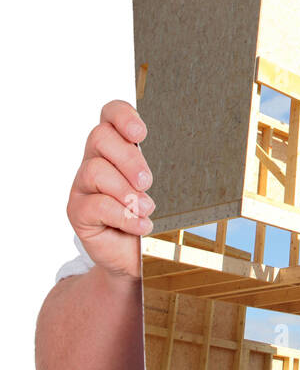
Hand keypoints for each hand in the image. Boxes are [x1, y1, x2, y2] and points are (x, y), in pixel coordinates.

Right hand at [66, 100, 154, 281]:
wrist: (130, 255)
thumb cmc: (143, 212)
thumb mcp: (151, 186)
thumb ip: (148, 170)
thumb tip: (151, 170)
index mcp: (114, 146)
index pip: (110, 114)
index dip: (122, 116)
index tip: (140, 133)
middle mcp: (94, 160)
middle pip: (100, 137)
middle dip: (128, 158)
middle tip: (146, 181)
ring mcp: (82, 185)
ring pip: (96, 170)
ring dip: (126, 191)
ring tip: (146, 208)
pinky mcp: (77, 210)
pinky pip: (98, 205)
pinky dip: (125, 215)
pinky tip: (141, 224)